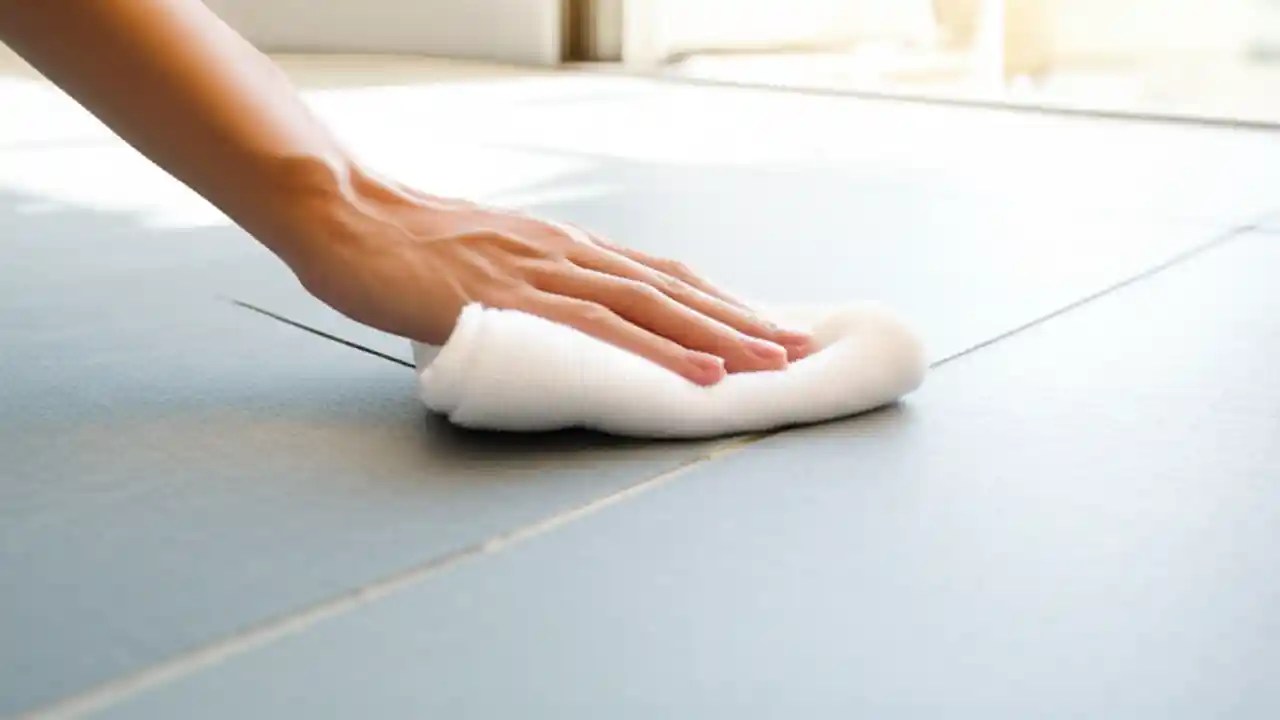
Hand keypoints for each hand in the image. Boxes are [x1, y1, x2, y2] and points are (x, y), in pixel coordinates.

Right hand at [270, 164, 811, 385]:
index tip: (759, 326)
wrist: (348, 217)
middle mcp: (569, 252)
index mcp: (562, 247)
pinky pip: (605, 328)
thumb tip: (551, 327)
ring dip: (721, 335)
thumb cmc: (404, 247)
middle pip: (674, 287)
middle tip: (795, 347)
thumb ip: (525, 291)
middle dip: (740, 319)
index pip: (657, 275)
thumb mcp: (480, 264)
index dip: (714, 301)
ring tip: (772, 362)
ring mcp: (546, 271)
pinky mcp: (517, 297)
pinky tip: (700, 371)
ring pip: (655, 305)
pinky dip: (661, 351)